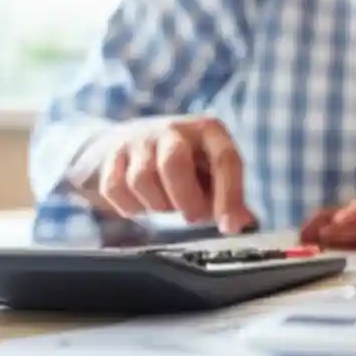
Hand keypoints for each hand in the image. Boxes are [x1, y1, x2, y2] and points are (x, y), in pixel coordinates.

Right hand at [86, 116, 256, 234]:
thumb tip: (245, 223)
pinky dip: (129, 207)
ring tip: (165, 205)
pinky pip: (116, 189)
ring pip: (142, 179)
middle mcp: (174, 129)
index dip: (229, 196)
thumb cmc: (178, 165)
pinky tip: (140, 203)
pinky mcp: (111, 154)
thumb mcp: (209, 174)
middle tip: (191, 216)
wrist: (121, 147)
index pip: (225, 159)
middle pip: (175, 164)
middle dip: (185, 200)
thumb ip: (228, 197)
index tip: (229, 226)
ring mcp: (139, 139)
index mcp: (208, 130)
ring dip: (156, 205)